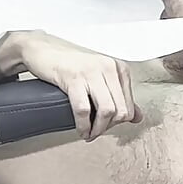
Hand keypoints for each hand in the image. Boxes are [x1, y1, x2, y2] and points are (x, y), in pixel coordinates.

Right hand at [1, 31, 142, 140]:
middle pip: (121, 111)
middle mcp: (109, 68)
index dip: (118, 123)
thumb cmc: (71, 64)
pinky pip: (84, 109)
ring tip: (88, 134)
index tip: (105, 127)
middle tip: (95, 133)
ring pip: (107, 111)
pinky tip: (80, 129)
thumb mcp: (99, 78)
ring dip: (97, 129)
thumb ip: (120, 96)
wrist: (44, 49)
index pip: (129, 106)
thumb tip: (138, 117)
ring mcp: (92, 71)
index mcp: (118, 68)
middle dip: (108, 128)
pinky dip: (83, 125)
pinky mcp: (74, 77)